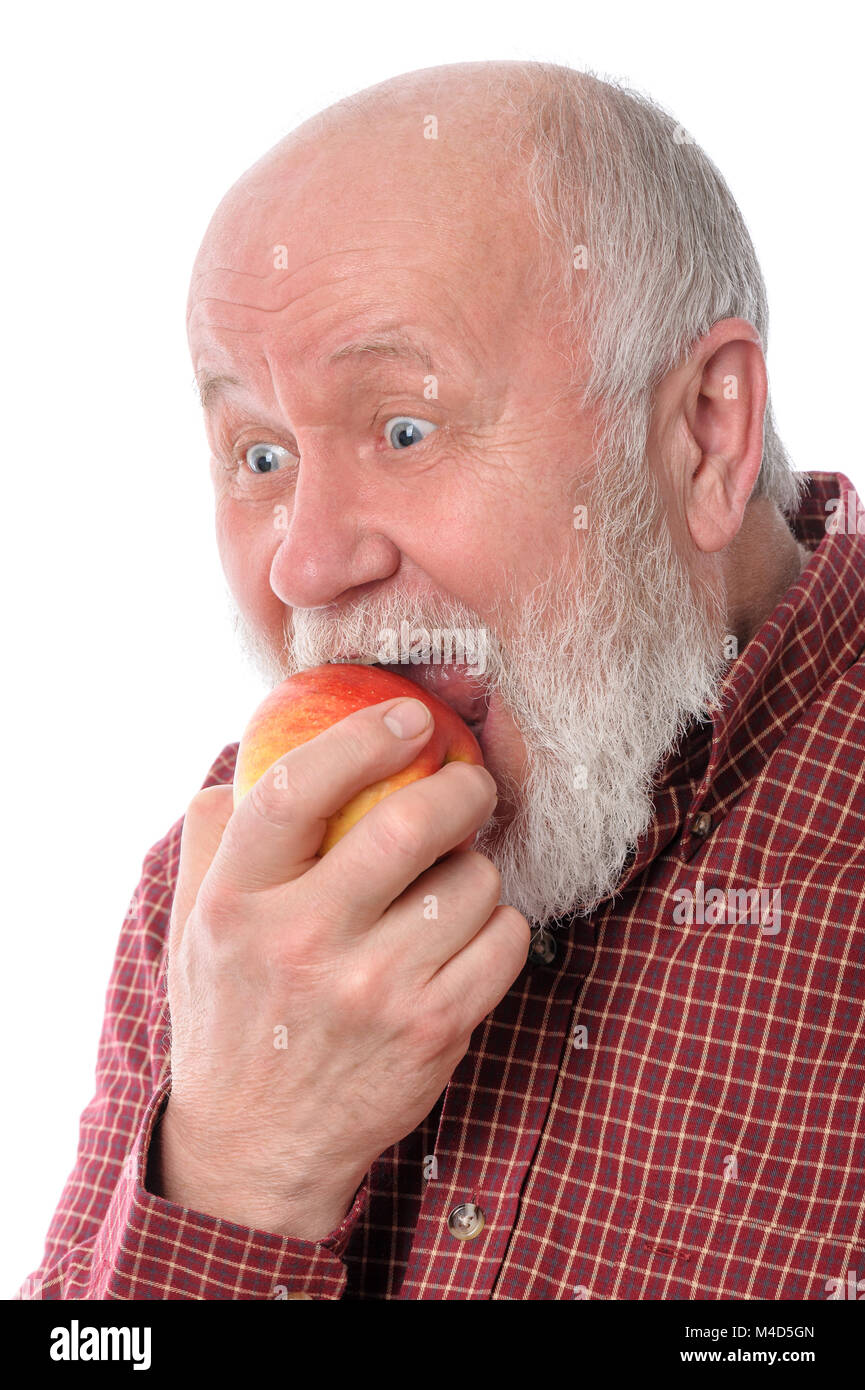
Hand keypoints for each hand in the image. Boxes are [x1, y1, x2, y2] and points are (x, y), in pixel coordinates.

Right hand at [151, 696, 530, 1239]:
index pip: (298, 789)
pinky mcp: (434, 1031)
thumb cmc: (232, 1017)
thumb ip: (215, 837)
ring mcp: (374, 992)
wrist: (259, 1148)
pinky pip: (505, 939)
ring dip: (475, 866)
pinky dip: (500, 922)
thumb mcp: (192, 926)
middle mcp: (304, 943)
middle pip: (409, 824)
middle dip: (460, 787)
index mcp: (238, 903)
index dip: (363, 735)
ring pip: (471, 880)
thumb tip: (255, 757)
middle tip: (468, 784)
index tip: (410, 715)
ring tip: (448, 883)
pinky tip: (468, 932)